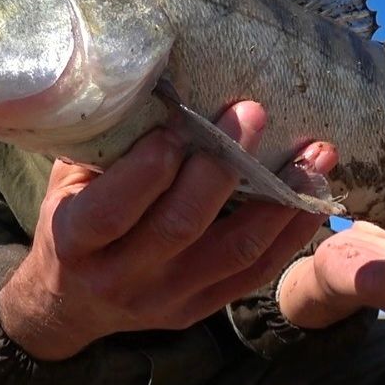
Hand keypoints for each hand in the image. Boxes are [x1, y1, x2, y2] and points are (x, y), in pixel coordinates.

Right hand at [0, 102, 331, 360]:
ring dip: (279, 200)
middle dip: (223, 168)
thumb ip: (105, 143)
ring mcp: (168, 298)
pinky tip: (316, 195)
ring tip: (314, 153)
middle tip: (252, 112)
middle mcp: (123, 277)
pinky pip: (256, 272)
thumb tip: (150, 78)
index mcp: (77, 240)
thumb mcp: (68, 180)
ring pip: (233, 252)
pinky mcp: (202, 307)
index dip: (148, 169)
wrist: (71, 301)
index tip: (181, 121)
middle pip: (180, 227)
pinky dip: (291, 233)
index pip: (113, 211)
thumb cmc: (72, 216)